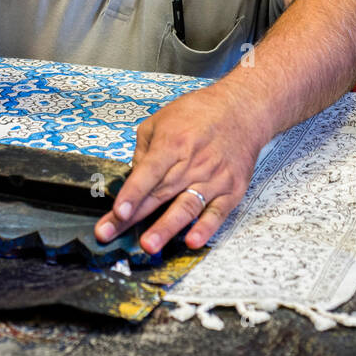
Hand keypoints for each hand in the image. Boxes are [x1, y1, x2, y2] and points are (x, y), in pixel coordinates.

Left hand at [94, 84, 263, 253]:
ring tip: (149, 245)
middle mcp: (192, 163)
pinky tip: (192, 241)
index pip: (148, 173)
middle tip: (112, 236)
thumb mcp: (160, 120)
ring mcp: (213, 178)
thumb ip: (143, 150)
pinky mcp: (231, 190)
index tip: (118, 212)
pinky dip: (205, 228)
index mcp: (172, 144)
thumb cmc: (199, 114)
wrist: (242, 110)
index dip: (132, 194)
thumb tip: (133, 179)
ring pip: (186, 207)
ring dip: (166, 228)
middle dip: (134, 218)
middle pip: (159, 195)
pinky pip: (216, 213)